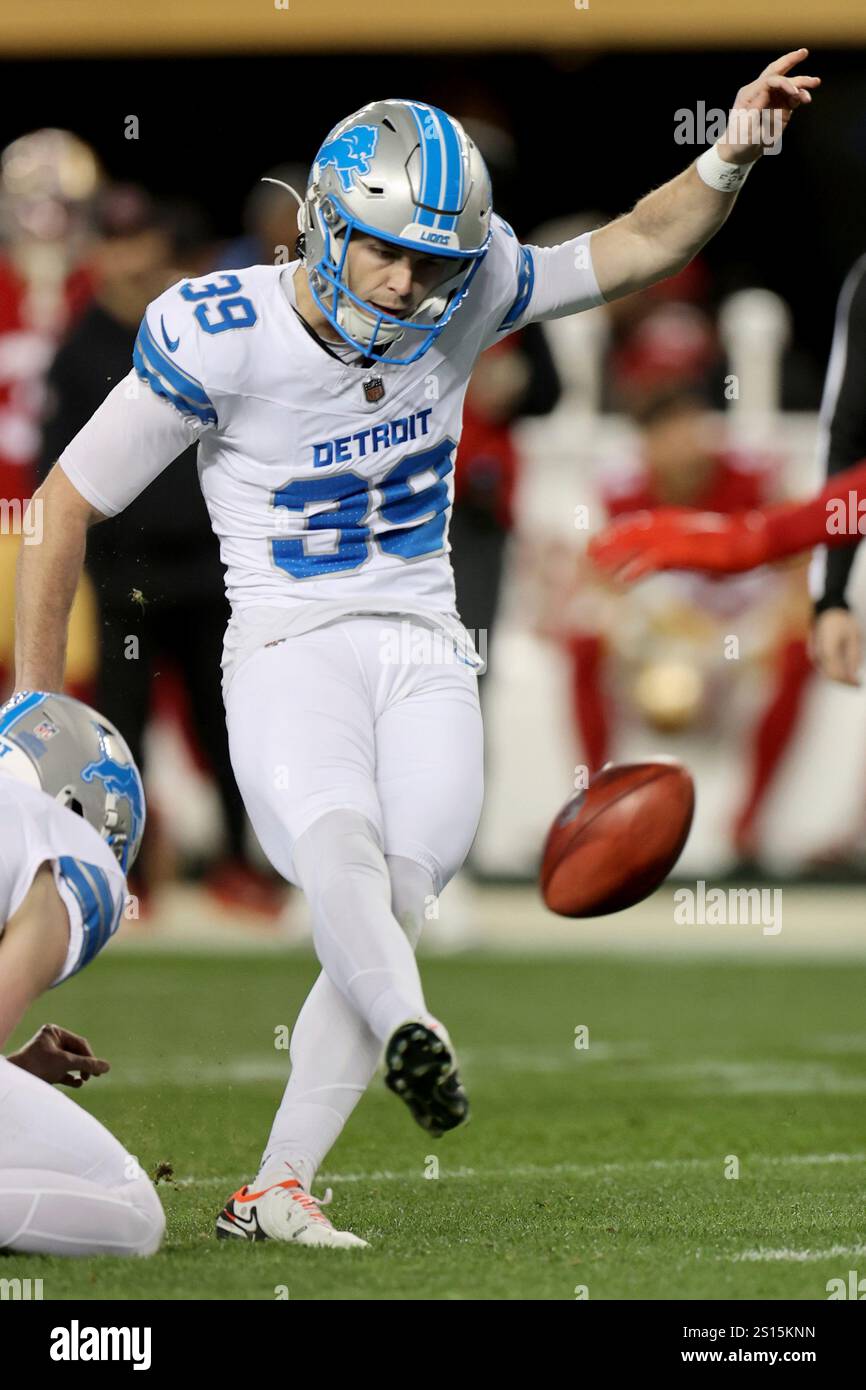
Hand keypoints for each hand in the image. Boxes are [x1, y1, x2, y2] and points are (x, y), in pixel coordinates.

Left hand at [8, 1023, 109, 1086]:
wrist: (17, 1081)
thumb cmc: (38, 1065)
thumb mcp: (66, 1063)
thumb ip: (88, 1064)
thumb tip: (108, 1067)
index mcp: (54, 1032)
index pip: (79, 1043)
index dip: (89, 1056)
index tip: (96, 1069)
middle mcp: (50, 1042)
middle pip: (75, 1053)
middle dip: (84, 1065)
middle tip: (94, 1076)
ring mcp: (47, 1056)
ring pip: (70, 1063)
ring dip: (79, 1072)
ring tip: (85, 1079)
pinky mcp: (45, 1069)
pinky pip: (62, 1072)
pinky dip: (71, 1078)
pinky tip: (78, 1084)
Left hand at [587, 508, 771, 582]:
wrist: (752, 542)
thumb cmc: (731, 549)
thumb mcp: (694, 553)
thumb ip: (673, 557)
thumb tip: (656, 565)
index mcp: (675, 523)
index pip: (640, 524)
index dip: (619, 532)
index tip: (600, 542)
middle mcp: (673, 526)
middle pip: (634, 531)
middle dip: (611, 541)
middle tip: (589, 552)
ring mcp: (678, 537)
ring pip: (640, 543)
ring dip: (618, 553)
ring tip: (598, 565)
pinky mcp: (686, 550)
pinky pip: (656, 559)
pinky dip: (638, 568)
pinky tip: (624, 580)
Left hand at [718, 49, 819, 163]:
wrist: (741, 153)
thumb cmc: (739, 140)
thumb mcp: (744, 127)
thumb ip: (754, 109)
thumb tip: (765, 93)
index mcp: (749, 93)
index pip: (769, 80)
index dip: (784, 83)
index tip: (794, 92)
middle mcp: (761, 92)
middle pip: (776, 71)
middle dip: (790, 60)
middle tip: (804, 52)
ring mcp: (772, 99)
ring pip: (788, 85)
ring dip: (802, 82)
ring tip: (816, 82)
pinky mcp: (780, 108)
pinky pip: (793, 98)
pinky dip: (801, 96)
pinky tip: (807, 98)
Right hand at [810, 608, 862, 686]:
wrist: (827, 608)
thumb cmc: (843, 620)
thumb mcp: (854, 636)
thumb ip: (854, 655)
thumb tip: (854, 673)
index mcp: (828, 651)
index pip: (837, 674)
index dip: (848, 682)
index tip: (859, 684)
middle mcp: (818, 654)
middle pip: (831, 675)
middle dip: (844, 682)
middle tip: (857, 684)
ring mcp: (814, 653)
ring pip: (826, 672)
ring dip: (839, 677)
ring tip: (852, 679)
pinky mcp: (813, 652)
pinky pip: (823, 666)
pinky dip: (833, 671)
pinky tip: (843, 670)